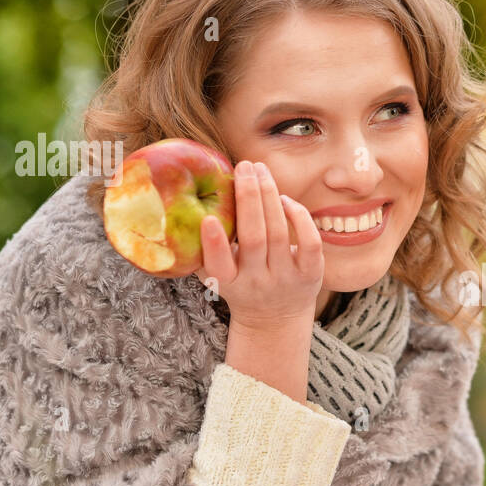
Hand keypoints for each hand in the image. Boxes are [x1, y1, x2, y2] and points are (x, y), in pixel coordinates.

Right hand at [195, 160, 321, 330]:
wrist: (275, 319)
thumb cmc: (239, 284)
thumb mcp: (216, 273)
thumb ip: (198, 248)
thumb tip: (174, 205)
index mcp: (228, 282)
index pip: (219, 266)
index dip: (214, 244)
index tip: (209, 219)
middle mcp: (257, 282)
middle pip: (254, 239)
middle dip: (249, 199)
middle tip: (243, 166)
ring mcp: (286, 278)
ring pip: (278, 233)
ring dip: (270, 196)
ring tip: (260, 171)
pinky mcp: (311, 274)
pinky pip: (309, 241)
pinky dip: (299, 216)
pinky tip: (285, 199)